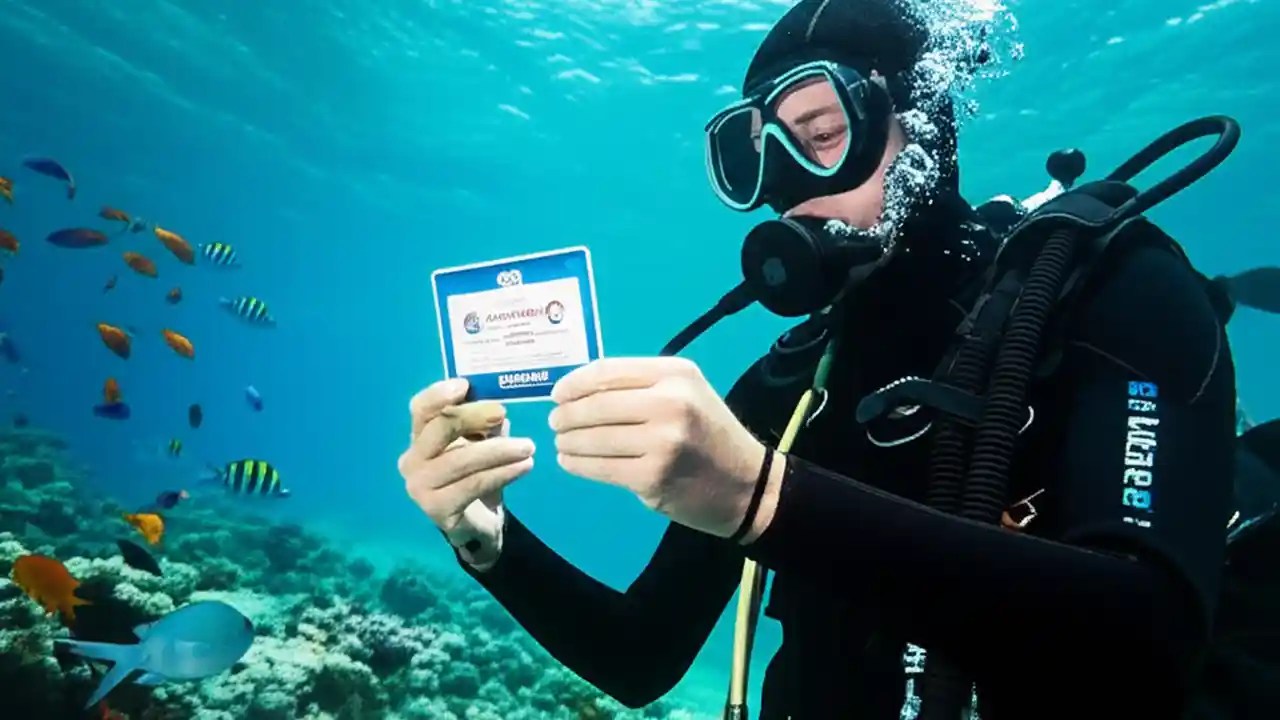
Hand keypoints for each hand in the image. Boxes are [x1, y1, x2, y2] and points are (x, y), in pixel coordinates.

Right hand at [398, 378, 535, 568]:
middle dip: (473, 417)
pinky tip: (525, 466)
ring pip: (460, 459)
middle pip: (439, 429)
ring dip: (498, 450)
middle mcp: (411, 460)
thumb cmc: (476, 475)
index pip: (420, 409)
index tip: (465, 385)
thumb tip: (498, 408)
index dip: (438, 394)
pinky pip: (473, 484)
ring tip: (529, 446)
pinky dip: (502, 473)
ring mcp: (419, 486)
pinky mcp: (436, 509)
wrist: (478, 523)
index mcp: (419, 438)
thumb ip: (484, 424)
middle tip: (504, 412)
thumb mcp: (482, 443)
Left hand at [549, 357, 778, 540]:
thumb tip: (579, 389)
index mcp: (676, 374)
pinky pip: (600, 467)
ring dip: (568, 441)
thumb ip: (641, 386)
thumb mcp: (687, 393)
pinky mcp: (652, 477)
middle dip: (566, 415)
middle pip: (596, 404)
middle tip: (555, 422)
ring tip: (561, 442)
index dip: (574, 383)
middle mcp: (670, 402)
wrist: (747, 485)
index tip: (557, 394)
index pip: (608, 372)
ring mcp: (662, 442)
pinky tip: (570, 461)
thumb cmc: (710, 436)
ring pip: (594, 437)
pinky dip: (578, 464)